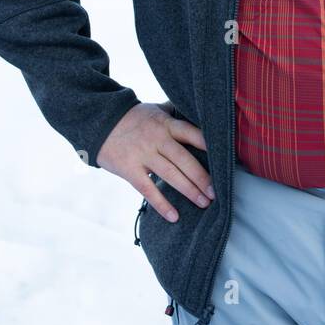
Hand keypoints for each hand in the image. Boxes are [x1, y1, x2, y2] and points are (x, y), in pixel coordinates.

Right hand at [97, 103, 213, 222]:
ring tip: (204, 203)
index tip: (225, 159)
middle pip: (185, 159)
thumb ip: (175, 113)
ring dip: (189, 191)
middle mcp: (157, 139)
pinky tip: (174, 216)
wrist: (98, 121)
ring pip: (171, 175)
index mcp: (166, 124)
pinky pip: (148, 189)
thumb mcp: (155, 110)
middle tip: (217, 193)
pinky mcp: (129, 169)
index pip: (192, 134)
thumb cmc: (132, 117)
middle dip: (202, 177)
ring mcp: (143, 154)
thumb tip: (198, 108)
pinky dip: (162, 204)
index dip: (208, 145)